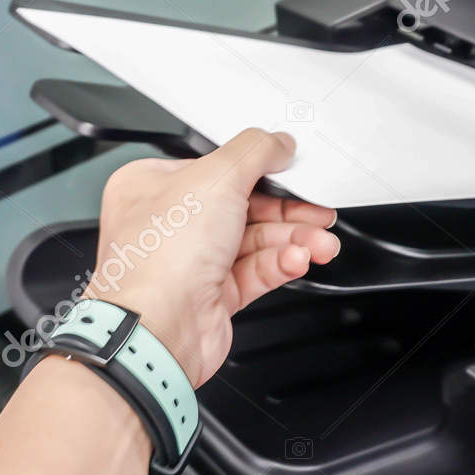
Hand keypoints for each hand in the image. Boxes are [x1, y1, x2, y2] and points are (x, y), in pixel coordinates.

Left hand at [84, 128, 339, 386]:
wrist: (158, 331)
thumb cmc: (160, 258)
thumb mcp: (216, 178)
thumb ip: (254, 152)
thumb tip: (277, 143)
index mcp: (154, 185)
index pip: (217, 167)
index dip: (259, 169)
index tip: (291, 170)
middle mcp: (170, 223)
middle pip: (244, 204)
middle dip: (288, 210)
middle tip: (318, 210)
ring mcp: (192, 260)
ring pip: (256, 240)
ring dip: (293, 238)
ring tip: (320, 241)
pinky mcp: (213, 294)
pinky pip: (256, 270)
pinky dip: (281, 263)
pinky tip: (298, 259)